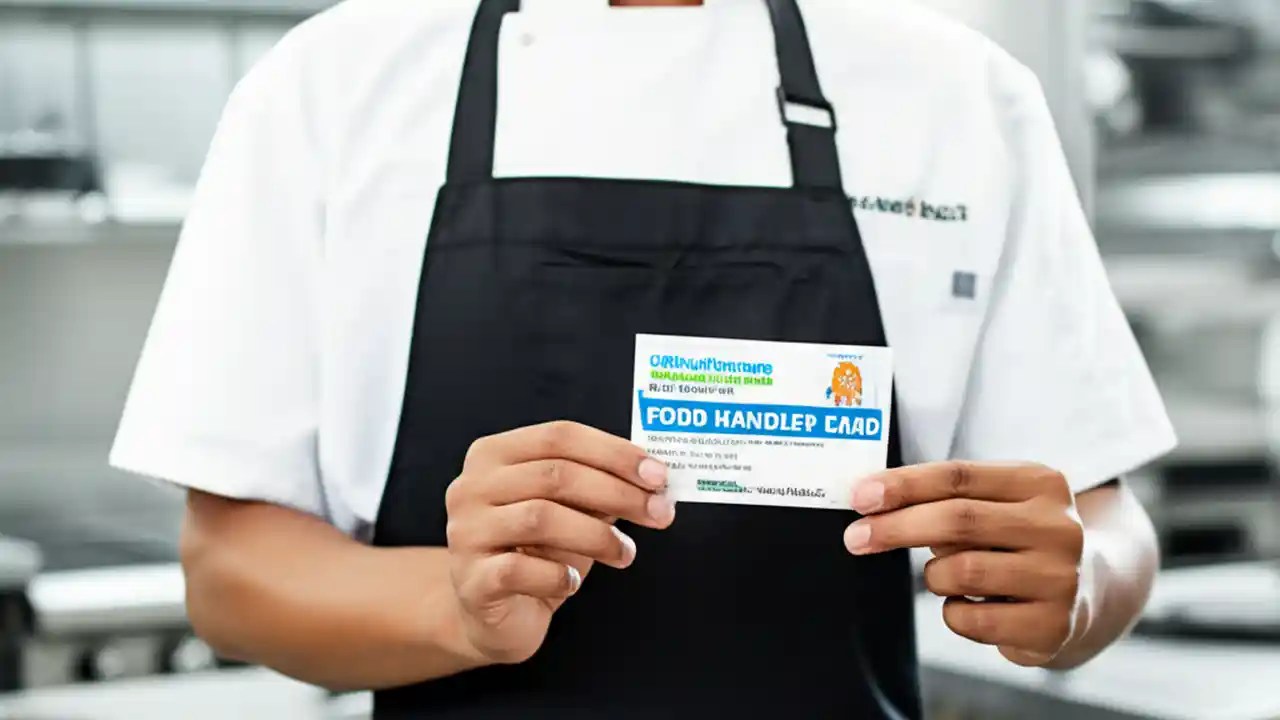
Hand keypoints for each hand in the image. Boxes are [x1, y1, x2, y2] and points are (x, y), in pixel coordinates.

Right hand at [444, 421, 674, 664]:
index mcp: (494, 455)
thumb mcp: (568, 510)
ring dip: (597, 536)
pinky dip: (559, 576)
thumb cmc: (535, 552)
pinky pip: (522, 570)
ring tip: (626, 553)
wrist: (492, 614)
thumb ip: (598, 487)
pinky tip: (574, 583)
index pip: (560, 436)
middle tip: (659, 512)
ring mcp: (465, 532)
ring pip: (541, 518)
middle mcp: (471, 487)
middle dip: (618, 492)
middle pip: (555, 475)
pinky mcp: (471, 580)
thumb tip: (652, 479)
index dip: (614, 452)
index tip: (657, 475)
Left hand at [845, 462, 1085, 665]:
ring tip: (945, 577)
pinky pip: (971, 619)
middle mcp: (1058, 527)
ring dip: (934, 576)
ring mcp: (1060, 577)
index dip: (903, 485)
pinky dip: (953, 613)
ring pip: (961, 572)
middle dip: (896, 527)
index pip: (958, 475)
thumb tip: (873, 503)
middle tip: (855, 537)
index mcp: (1040, 482)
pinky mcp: (1052, 624)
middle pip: (958, 520)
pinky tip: (970, 605)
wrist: (1091, 591)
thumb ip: (946, 498)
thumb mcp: (998, 504)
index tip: (860, 496)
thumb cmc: (1018, 538)